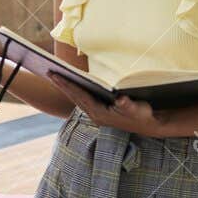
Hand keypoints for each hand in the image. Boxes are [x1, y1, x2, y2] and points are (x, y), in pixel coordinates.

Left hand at [47, 74, 161, 134]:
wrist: (149, 126)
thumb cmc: (143, 116)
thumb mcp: (137, 110)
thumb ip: (128, 105)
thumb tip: (120, 100)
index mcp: (100, 113)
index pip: (79, 96)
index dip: (67, 85)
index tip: (55, 76)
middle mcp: (94, 115)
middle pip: (74, 97)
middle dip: (61, 84)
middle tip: (48, 72)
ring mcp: (95, 114)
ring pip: (76, 98)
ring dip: (66, 87)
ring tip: (55, 75)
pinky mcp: (98, 113)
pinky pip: (82, 99)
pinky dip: (75, 90)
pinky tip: (70, 83)